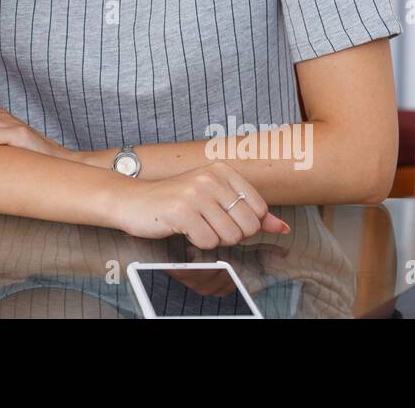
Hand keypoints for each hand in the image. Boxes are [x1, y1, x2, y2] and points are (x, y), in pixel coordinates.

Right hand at [113, 162, 291, 247]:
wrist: (134, 201)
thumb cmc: (176, 201)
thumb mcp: (215, 199)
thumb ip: (251, 213)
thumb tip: (281, 227)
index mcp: (223, 170)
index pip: (259, 210)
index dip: (244, 223)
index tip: (221, 216)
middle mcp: (211, 178)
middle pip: (247, 226)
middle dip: (230, 234)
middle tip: (206, 223)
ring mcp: (195, 193)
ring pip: (229, 236)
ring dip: (212, 239)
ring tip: (194, 225)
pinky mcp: (181, 211)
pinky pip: (208, 242)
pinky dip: (197, 243)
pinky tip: (183, 229)